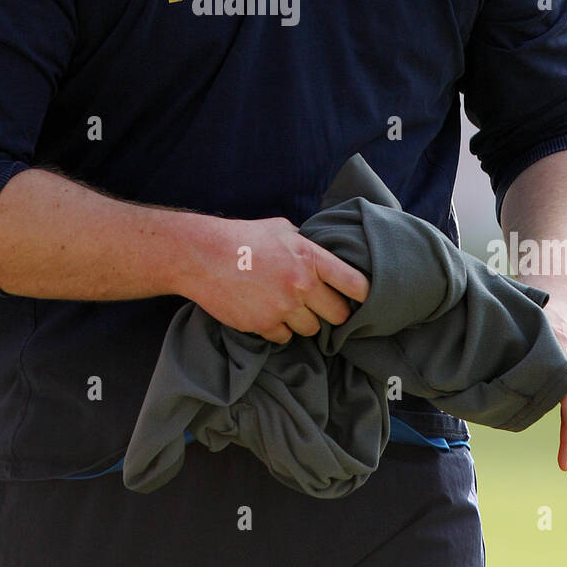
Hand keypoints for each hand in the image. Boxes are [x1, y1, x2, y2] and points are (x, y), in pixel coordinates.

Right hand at [183, 215, 370, 344]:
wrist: (202, 256)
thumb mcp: (282, 229)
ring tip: (289, 307)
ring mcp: (282, 308)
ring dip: (304, 321)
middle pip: (338, 315)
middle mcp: (301, 285)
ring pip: (311, 329)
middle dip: (333, 312)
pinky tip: (268, 313)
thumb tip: (325, 256)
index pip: (355, 284)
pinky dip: (279, 329)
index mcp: (310, 257)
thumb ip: (307, 245)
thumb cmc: (242, 237)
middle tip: (322, 306)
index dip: (364, 294)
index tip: (363, 298)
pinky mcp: (263, 326)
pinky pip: (285, 338)